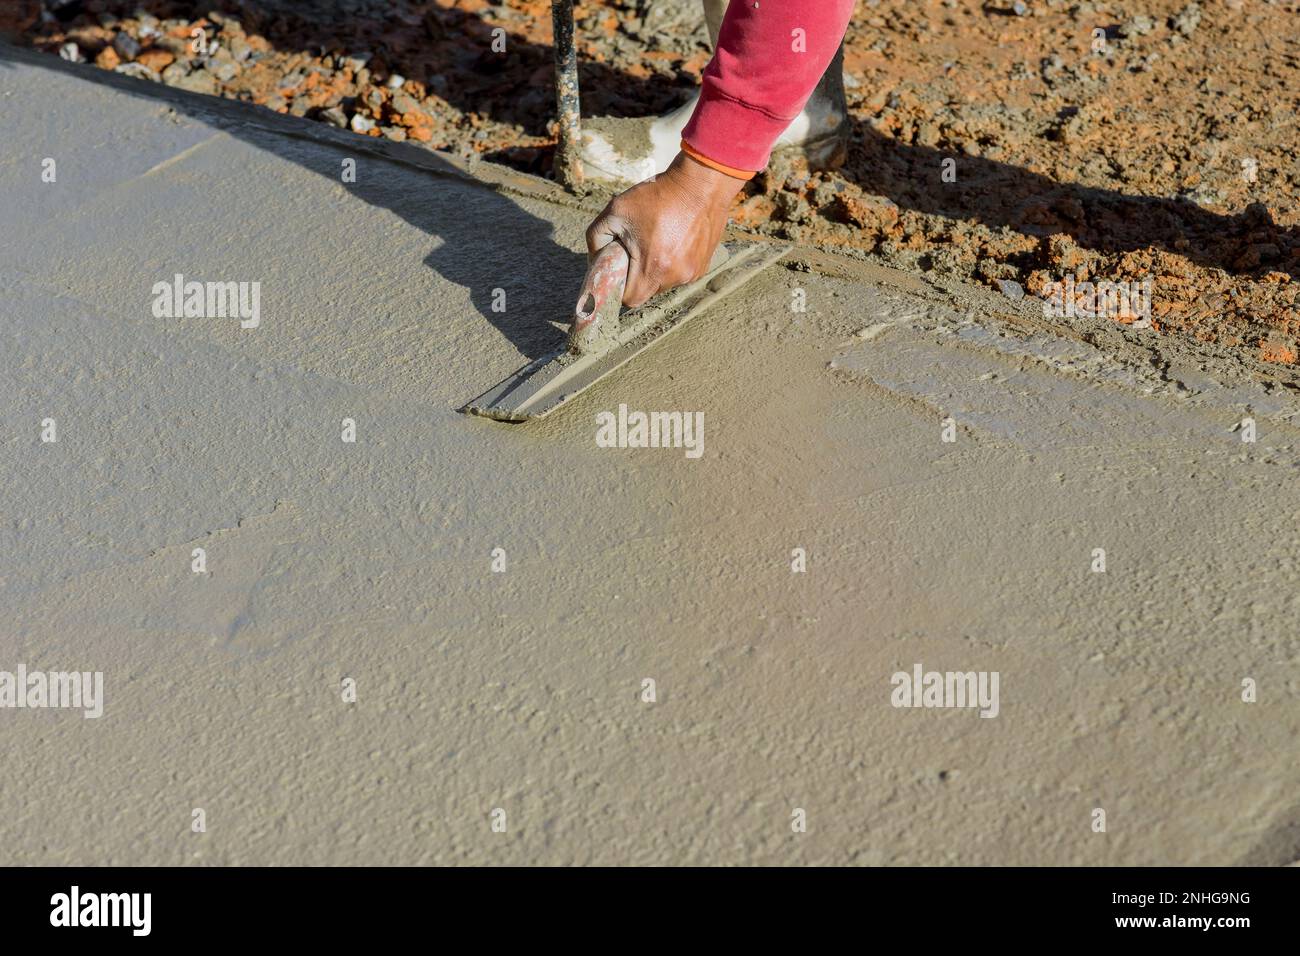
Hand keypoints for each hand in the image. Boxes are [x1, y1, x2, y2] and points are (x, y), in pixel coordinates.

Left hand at [585, 152, 745, 307]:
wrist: (701, 182)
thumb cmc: (658, 195)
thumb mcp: (616, 210)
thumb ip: (595, 236)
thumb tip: (595, 257)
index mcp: (652, 267)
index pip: (630, 299)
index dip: (620, 288)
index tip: (619, 271)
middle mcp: (675, 276)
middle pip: (648, 292)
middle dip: (638, 277)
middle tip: (636, 251)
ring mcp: (692, 272)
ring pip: (665, 283)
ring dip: (657, 269)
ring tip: (657, 241)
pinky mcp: (704, 265)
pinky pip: (681, 273)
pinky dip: (674, 262)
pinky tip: (674, 240)